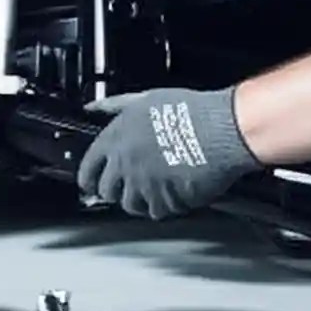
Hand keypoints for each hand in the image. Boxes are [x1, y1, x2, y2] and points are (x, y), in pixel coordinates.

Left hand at [77, 87, 261, 219]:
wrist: (223, 130)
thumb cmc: (192, 111)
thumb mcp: (147, 98)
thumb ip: (116, 105)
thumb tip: (94, 107)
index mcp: (116, 137)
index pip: (88, 166)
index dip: (88, 177)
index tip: (90, 183)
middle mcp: (125, 163)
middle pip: (106, 191)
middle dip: (115, 190)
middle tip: (127, 186)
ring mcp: (144, 184)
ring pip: (130, 204)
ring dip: (140, 199)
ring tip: (154, 188)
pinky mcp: (165, 200)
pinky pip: (156, 211)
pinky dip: (163, 205)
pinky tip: (173, 192)